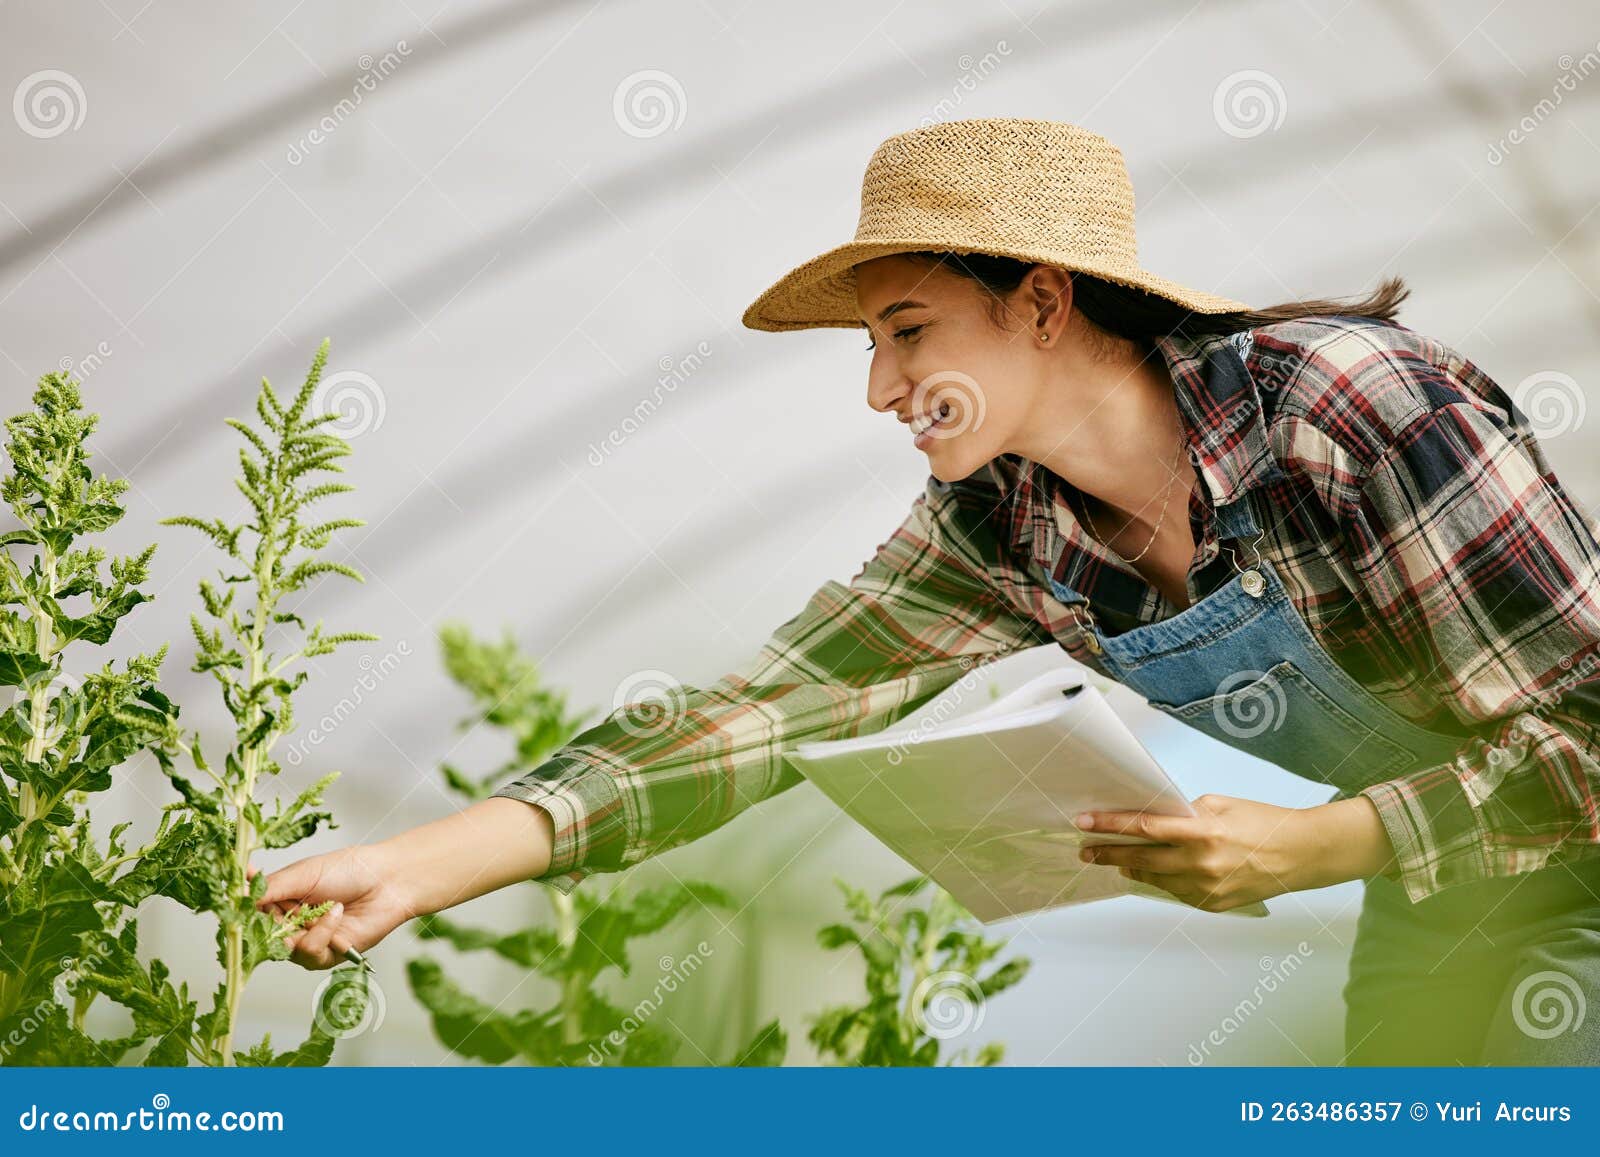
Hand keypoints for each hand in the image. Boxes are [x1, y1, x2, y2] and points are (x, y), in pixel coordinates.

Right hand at [252, 797, 556, 969]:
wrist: (389, 881)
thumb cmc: (350, 869)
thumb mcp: (304, 873)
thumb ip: (271, 887)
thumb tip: (237, 892)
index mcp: (282, 899)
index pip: (251, 912)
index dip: (242, 912)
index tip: (234, 905)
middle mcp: (291, 923)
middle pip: (263, 938)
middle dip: (273, 926)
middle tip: (287, 911)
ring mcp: (309, 940)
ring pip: (286, 950)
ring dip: (305, 929)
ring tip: (327, 907)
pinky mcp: (328, 955)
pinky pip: (311, 955)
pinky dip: (323, 934)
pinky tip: (338, 914)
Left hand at [1075, 793, 1394, 911]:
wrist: (1302, 855)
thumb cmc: (1263, 822)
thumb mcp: (1221, 805)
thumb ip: (1184, 812)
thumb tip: (1153, 818)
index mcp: (1203, 832)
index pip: (1145, 827)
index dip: (1110, 825)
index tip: (1084, 822)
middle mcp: (1201, 864)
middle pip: (1141, 859)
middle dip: (1109, 854)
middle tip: (1085, 851)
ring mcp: (1207, 889)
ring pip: (1155, 880)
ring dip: (1132, 870)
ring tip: (1115, 861)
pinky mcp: (1213, 905)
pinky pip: (1176, 893)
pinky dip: (1163, 881)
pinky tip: (1152, 873)